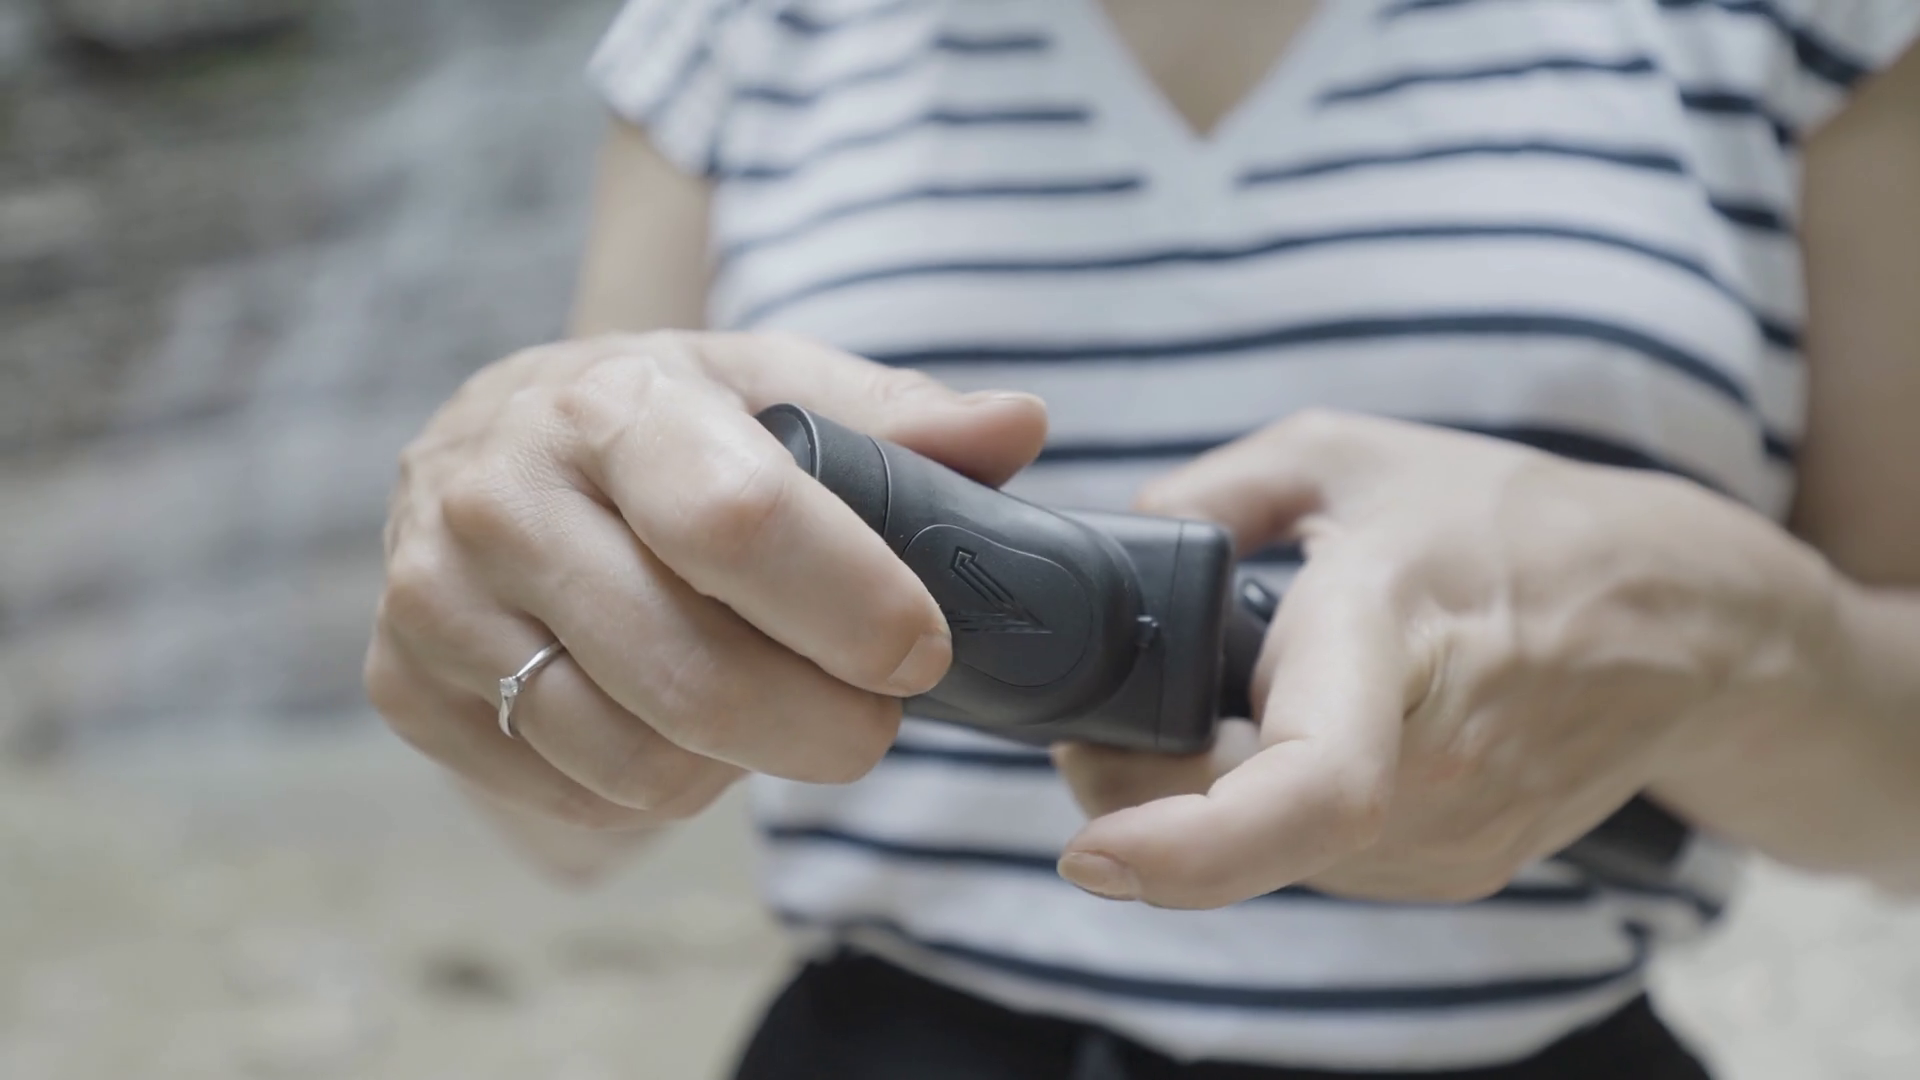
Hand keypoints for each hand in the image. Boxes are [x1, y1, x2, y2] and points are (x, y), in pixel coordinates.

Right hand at [366, 333, 1046, 830]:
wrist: (491, 449)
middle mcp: (498, 496)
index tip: (922, 652)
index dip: (851, 605)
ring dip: (737, 764)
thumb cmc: (665, 426)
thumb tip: (1017, 426)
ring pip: (632, 759)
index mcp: (610, 405)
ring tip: (767, 709)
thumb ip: (894, 416)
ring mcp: (433, 599)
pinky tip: (669, 722)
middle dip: (821, 728)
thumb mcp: (772, 388)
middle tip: (874, 724)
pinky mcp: (403, 687)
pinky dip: (650, 786)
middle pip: (690, 674)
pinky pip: (569, 795)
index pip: (737, 522)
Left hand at [1054, 411, 1835, 908]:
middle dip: (1136, 790)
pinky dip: (1274, 809)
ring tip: (1232, 699)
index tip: (1089, 853)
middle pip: (1238, 831)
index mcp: (1392, 642)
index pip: (1308, 785)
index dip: (1186, 844)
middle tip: (1111, 714)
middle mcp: (1427, 766)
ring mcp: (1449, 835)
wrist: (1681, 622)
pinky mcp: (1458, 867)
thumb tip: (1125, 543)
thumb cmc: (1510, 524)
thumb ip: (1212, 494)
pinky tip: (1299, 731)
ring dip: (1208, 798)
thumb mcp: (1345, 458)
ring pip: (1269, 854)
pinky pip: (1318, 857)